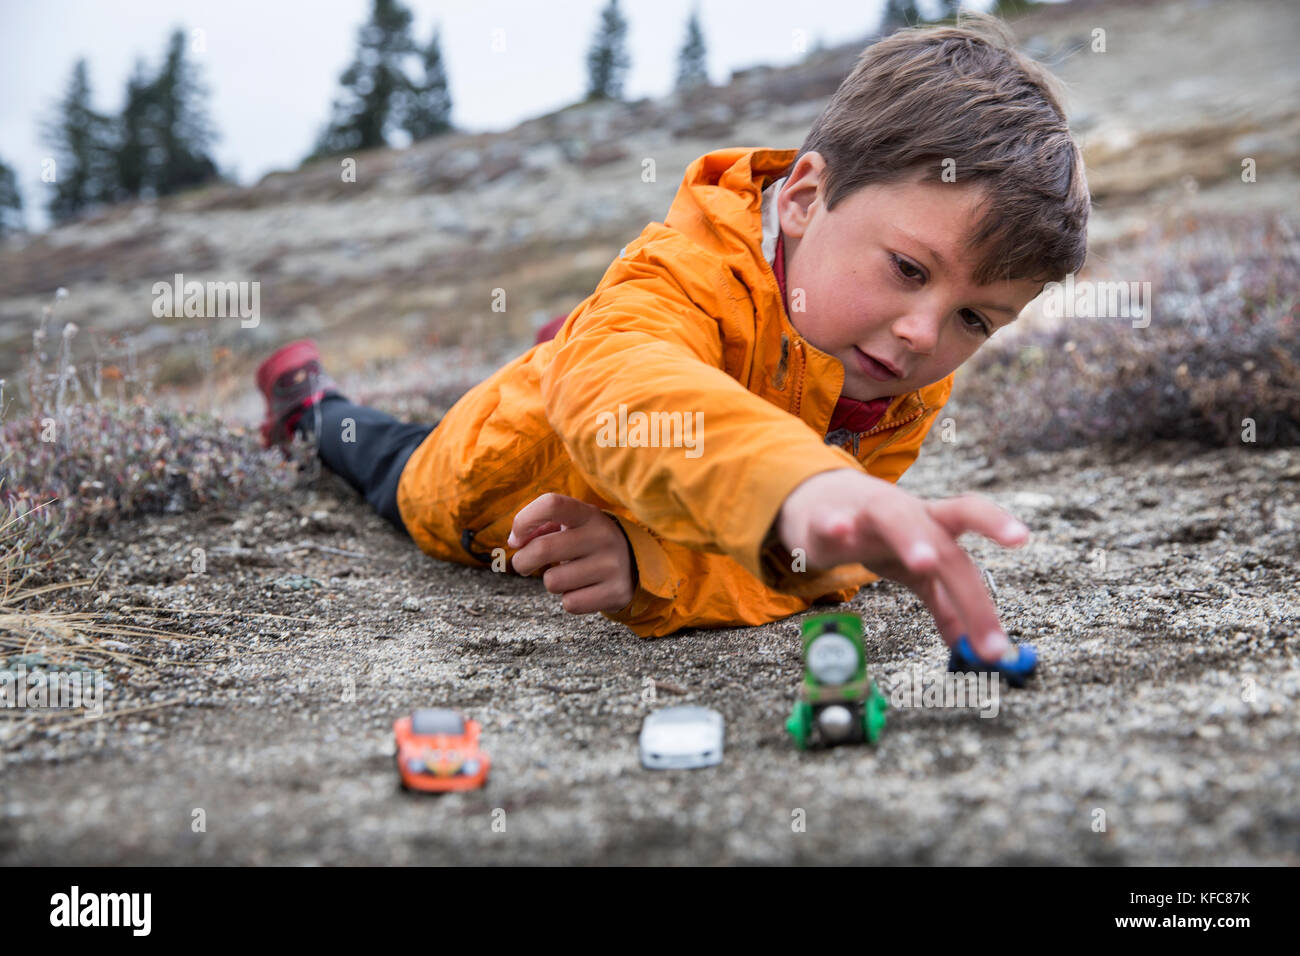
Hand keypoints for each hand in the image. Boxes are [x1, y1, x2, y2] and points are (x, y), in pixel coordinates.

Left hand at [507, 493, 637, 614]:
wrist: (636, 566)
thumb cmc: (588, 543)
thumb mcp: (572, 526)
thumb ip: (541, 527)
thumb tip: (516, 542)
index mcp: (588, 514)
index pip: (551, 504)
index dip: (525, 520)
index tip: (517, 537)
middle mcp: (602, 536)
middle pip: (542, 549)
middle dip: (522, 561)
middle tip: (524, 565)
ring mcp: (612, 565)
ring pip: (552, 581)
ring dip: (551, 582)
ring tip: (567, 576)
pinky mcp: (616, 592)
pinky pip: (570, 603)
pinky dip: (569, 600)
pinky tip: (583, 589)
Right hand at [774, 468, 1029, 660]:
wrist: (822, 505)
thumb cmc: (879, 538)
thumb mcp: (917, 571)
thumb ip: (946, 606)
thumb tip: (974, 647)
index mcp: (933, 524)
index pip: (968, 522)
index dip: (995, 524)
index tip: (1023, 538)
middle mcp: (906, 513)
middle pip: (936, 528)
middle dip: (954, 560)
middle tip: (975, 595)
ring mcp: (865, 515)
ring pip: (891, 518)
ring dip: (910, 538)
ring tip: (924, 562)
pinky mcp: (827, 521)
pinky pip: (831, 522)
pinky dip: (835, 526)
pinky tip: (839, 531)